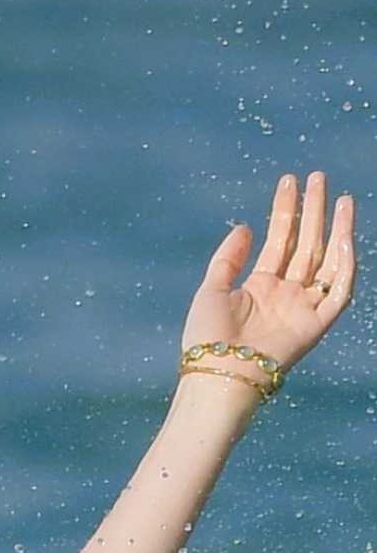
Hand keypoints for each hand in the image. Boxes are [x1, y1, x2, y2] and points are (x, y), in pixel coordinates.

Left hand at [181, 172, 355, 377]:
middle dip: (313, 211)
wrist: (218, 375)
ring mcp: (301, 310)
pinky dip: (345, 268)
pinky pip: (338, 294)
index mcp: (260, 288)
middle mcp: (285, 296)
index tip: (290, 181)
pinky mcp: (315, 327)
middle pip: (306, 245)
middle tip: (319, 177)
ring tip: (342, 199)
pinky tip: (343, 238)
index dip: (286, 210)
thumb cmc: (207, 339)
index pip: (280, 240)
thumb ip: (228, 258)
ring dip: (337, 232)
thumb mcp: (211, 290)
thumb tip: (246, 227)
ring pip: (328, 263)